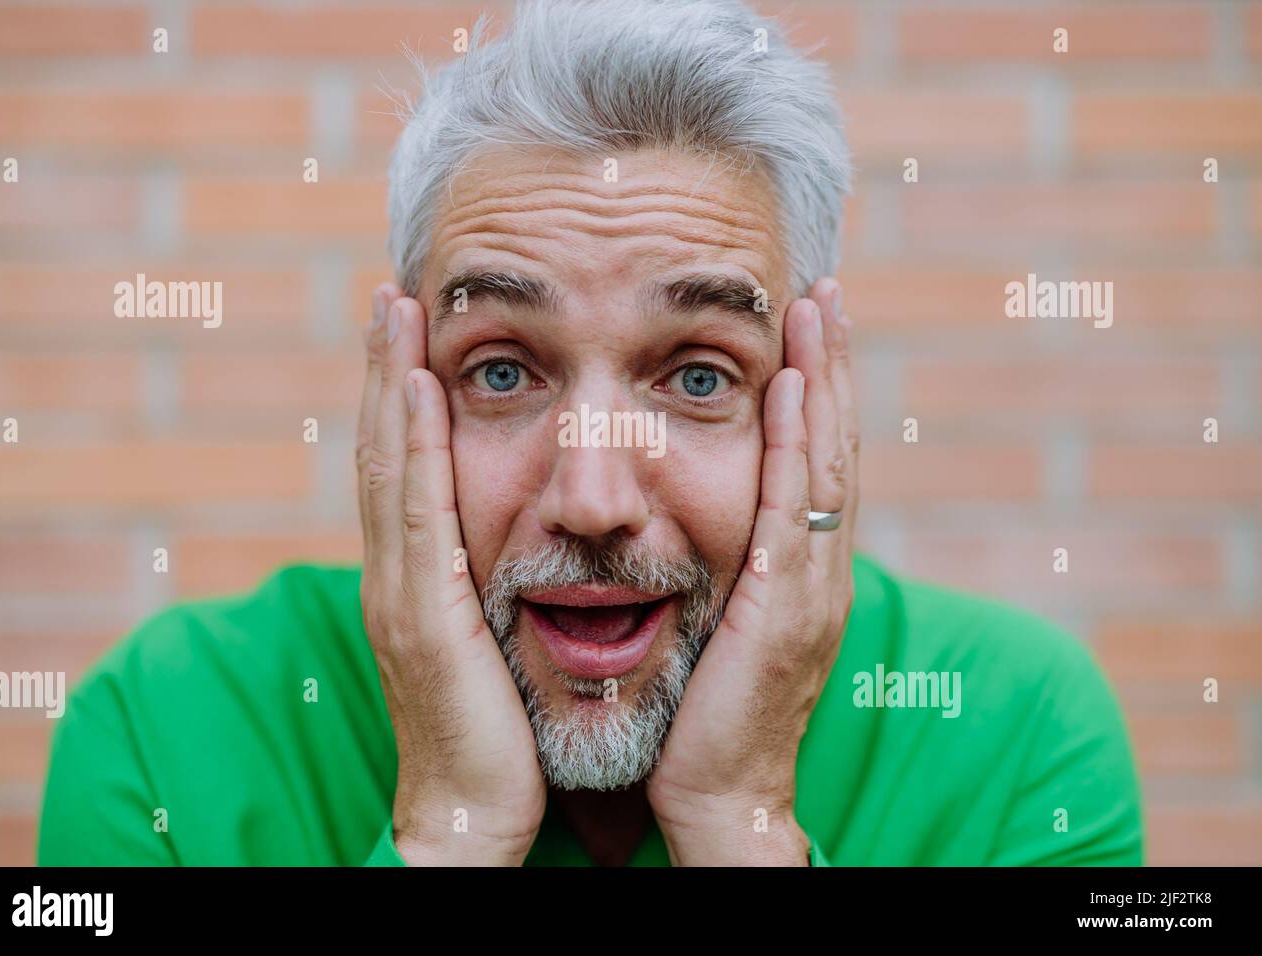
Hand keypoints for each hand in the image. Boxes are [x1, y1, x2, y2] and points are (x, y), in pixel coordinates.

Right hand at [357, 285, 545, 865]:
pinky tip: (419, 388)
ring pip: (391, 464)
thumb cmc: (497, 729)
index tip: (412, 328)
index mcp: (420, 576)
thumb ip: (495, 582)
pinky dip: (413, 442)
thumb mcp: (493, 638)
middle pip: (386, 449)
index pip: (407, 467)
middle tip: (390, 293)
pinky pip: (417, 509)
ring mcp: (400, 588)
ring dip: (391, 383)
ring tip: (394, 310)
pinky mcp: (420, 612)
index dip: (403, 395)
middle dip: (385, 368)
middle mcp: (398, 571)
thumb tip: (525, 538)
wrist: (475, 810)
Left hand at [645, 278, 857, 865]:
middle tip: (826, 294)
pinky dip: (798, 440)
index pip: (813, 465)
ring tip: (817, 311)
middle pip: (832, 447)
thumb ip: (720, 571)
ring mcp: (810, 585)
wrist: (717, 797)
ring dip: (824, 382)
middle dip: (831, 368)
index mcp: (798, 573)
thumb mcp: (717, 627)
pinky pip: (796, 504)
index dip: (816, 395)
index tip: (807, 329)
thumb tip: (693, 527)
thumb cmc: (703, 716)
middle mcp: (818, 569)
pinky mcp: (785, 604)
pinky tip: (792, 384)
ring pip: (824, 461)